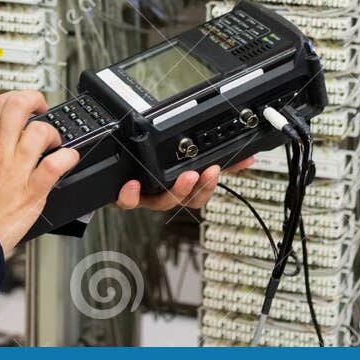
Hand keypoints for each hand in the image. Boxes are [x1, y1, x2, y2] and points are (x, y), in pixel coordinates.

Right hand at [0, 90, 77, 257]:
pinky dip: (68, 157)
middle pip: (18, 106)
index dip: (16, 97)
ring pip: (40, 131)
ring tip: (54, 142)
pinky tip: (69, 159)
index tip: (25, 103)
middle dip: (35, 100)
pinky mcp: (32, 191)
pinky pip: (55, 164)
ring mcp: (16, 170)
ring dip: (53, 133)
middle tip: (42, 110)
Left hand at [113, 155, 254, 212]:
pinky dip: (130, 196)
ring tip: (185, 177)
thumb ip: (208, 161)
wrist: (114, 181)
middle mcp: (164, 195)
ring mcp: (145, 197)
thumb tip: (246, 157)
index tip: (222, 167)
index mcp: (178, 188)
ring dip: (176, 191)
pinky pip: (127, 202)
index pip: (202, 192)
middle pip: (187, 200)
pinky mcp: (124, 197)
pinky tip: (133, 185)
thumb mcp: (180, 164)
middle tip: (207, 172)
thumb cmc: (149, 173)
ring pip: (162, 202)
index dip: (214, 183)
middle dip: (201, 187)